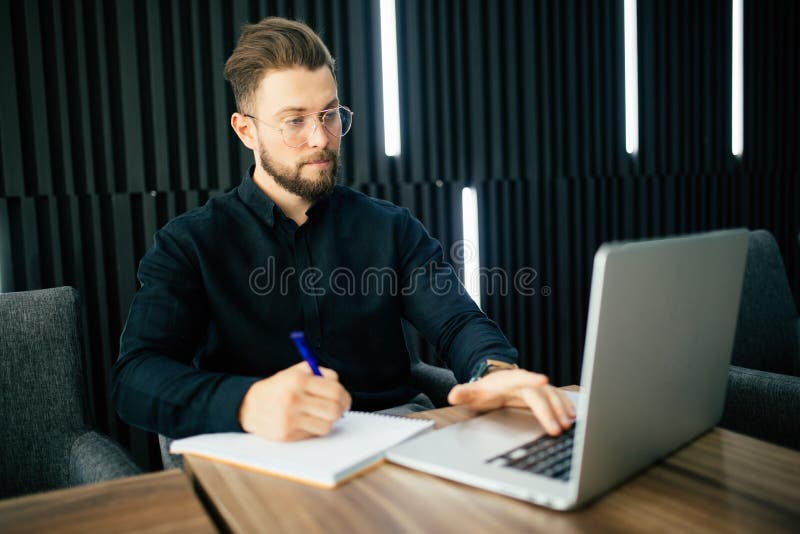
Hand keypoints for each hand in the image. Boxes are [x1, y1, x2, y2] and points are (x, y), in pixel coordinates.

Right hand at [238, 362, 351, 440]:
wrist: (250, 405)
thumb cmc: (279, 387)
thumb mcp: (296, 372)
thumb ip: (321, 374)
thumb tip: (340, 385)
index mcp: (298, 380)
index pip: (335, 391)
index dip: (344, 397)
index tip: (344, 400)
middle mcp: (293, 399)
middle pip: (334, 410)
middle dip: (340, 410)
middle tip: (338, 409)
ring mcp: (289, 419)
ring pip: (327, 425)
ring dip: (327, 421)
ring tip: (319, 415)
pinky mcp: (286, 434)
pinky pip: (313, 434)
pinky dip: (314, 429)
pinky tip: (305, 421)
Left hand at [447, 369, 575, 435]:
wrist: (495, 383)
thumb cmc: (486, 390)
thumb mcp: (474, 392)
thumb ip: (464, 393)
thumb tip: (453, 395)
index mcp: (509, 380)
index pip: (521, 378)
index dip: (532, 379)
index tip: (543, 380)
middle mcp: (525, 382)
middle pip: (540, 394)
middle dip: (549, 410)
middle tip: (556, 428)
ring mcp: (536, 387)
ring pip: (552, 395)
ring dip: (561, 409)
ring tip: (567, 424)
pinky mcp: (543, 393)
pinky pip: (558, 397)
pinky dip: (566, 405)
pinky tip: (572, 415)